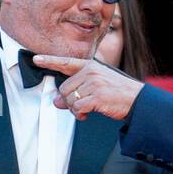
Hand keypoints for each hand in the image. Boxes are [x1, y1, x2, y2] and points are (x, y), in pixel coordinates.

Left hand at [30, 55, 144, 120]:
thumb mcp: (97, 86)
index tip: (35, 59)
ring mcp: (94, 83)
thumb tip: (56, 101)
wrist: (137, 99)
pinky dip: (80, 114)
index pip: (66, 62)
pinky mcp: (97, 96)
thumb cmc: (117, 92)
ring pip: (69, 100)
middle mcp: (90, 72)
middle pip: (64, 88)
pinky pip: (77, 108)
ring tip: (86, 110)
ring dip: (75, 109)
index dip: (49, 61)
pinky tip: (87, 114)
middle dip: (69, 101)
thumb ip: (76, 90)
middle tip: (80, 106)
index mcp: (90, 66)